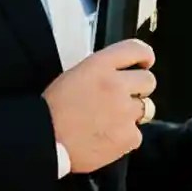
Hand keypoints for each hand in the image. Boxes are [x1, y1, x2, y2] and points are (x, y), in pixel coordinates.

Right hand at [42, 39, 156, 173]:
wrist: (43, 141)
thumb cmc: (52, 111)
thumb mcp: (73, 76)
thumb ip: (101, 72)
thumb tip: (120, 74)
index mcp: (99, 66)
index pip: (136, 49)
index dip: (144, 55)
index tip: (145, 61)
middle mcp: (116, 85)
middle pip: (148, 80)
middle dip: (139, 89)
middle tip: (123, 98)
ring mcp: (125, 111)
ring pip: (146, 108)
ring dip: (131, 113)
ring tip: (109, 121)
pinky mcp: (128, 136)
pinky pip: (136, 134)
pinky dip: (124, 138)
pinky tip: (105, 139)